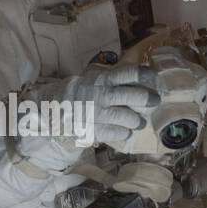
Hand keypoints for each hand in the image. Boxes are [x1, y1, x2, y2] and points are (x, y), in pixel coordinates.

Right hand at [14, 63, 159, 168]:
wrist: (51, 108)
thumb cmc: (78, 92)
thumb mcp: (91, 79)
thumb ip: (111, 80)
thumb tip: (140, 77)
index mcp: (102, 80)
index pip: (127, 74)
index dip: (144, 75)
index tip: (154, 77)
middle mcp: (100, 95)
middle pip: (130, 95)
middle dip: (145, 98)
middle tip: (155, 101)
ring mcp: (96, 113)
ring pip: (123, 117)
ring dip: (135, 120)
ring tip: (138, 122)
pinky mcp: (91, 129)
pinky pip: (112, 133)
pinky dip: (122, 133)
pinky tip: (125, 132)